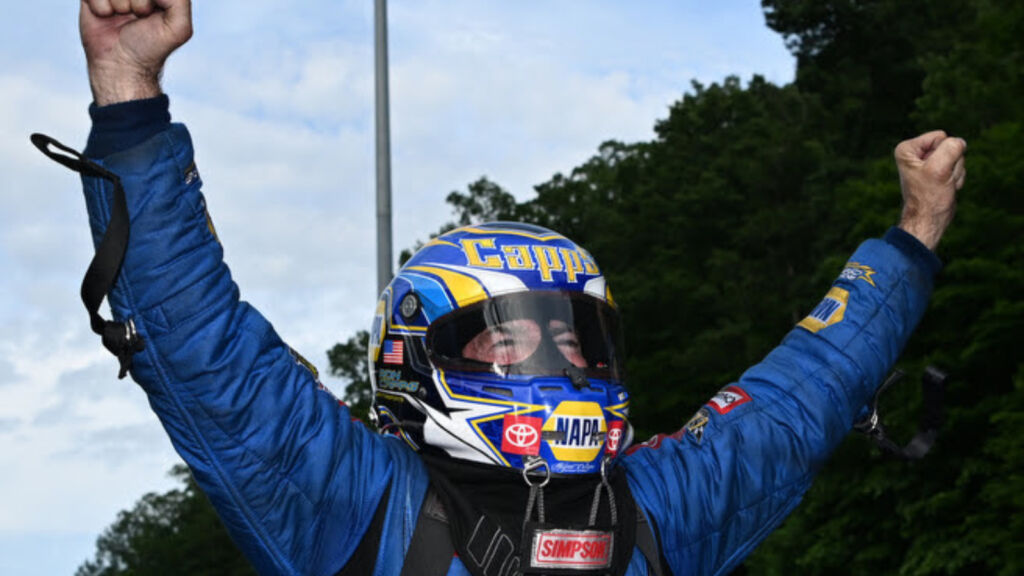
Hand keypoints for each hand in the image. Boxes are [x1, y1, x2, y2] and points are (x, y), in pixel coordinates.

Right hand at [80, 0, 192, 105]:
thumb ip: (180, 2)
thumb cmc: (151, 48)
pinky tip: (106, 16)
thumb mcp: (179, 28)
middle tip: (139, 16)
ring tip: (123, 16)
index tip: (151, 13)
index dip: (148, 1)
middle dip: (138, 2)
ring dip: (120, 4)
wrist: (121, 65)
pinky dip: (101, 6)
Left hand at [894, 130, 966, 250]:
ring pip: (957, 156)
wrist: (930, 220)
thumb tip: (960, 142)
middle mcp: (915, 153)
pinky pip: (959, 166)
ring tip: (942, 185)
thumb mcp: (939, 169)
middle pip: (950, 145)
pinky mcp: (939, 170)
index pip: (940, 136)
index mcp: (907, 149)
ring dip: (955, 172)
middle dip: (951, 164)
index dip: (944, 154)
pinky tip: (946, 187)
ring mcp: (928, 162)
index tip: (933, 172)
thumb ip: (951, 148)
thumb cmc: (929, 197)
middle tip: (939, 180)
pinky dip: (957, 178)